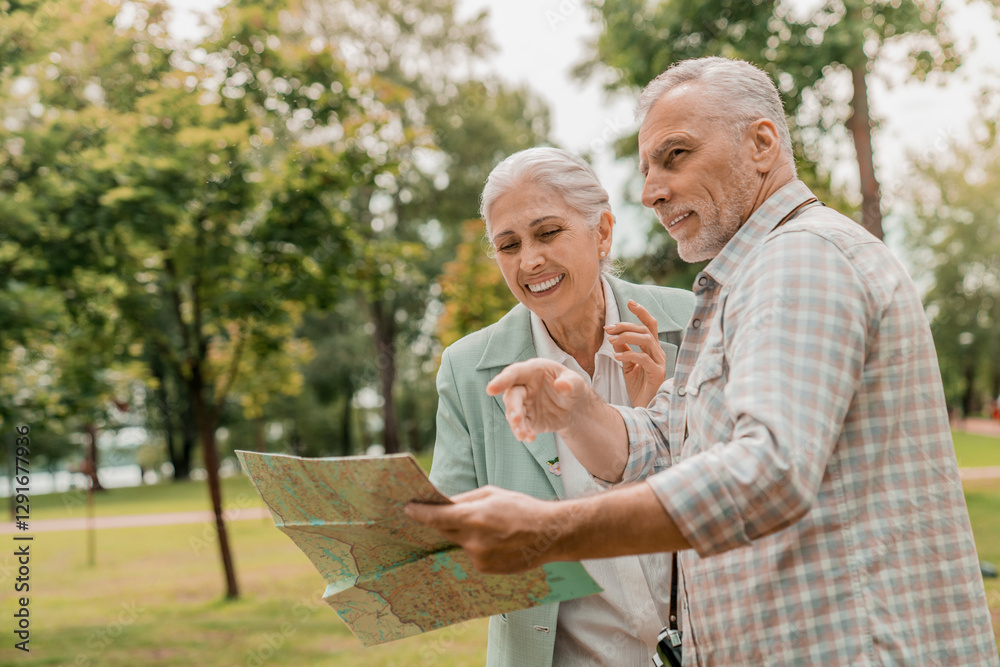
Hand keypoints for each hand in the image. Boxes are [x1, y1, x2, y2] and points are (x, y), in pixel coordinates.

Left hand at [406, 486, 562, 573]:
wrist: (548, 534)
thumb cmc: (521, 508)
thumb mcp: (492, 494)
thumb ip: (466, 500)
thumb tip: (444, 504)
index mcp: (473, 517)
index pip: (436, 517)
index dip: (419, 513)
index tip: (408, 509)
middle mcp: (473, 540)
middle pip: (445, 531)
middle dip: (442, 523)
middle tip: (440, 516)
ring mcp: (479, 558)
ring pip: (461, 544)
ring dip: (466, 535)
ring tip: (489, 528)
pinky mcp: (486, 569)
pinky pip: (473, 555)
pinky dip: (478, 547)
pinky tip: (496, 541)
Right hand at [486, 358, 591, 441]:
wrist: (573, 406)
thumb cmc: (572, 386)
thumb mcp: (576, 382)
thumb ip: (570, 383)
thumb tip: (561, 386)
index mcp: (532, 371)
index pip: (514, 373)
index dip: (501, 381)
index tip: (490, 390)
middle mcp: (523, 386)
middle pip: (512, 396)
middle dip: (513, 408)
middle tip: (516, 419)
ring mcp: (523, 403)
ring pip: (513, 413)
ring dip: (516, 424)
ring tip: (523, 435)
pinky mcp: (526, 419)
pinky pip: (521, 426)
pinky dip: (523, 432)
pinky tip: (530, 438)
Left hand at [606, 300, 665, 406]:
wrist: (646, 408)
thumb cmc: (638, 388)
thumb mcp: (627, 366)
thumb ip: (624, 351)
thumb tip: (614, 336)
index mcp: (653, 349)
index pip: (650, 325)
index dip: (642, 312)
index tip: (629, 301)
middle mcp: (659, 353)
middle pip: (646, 330)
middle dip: (626, 325)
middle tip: (608, 328)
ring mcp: (660, 362)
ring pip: (647, 340)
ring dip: (627, 337)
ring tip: (611, 340)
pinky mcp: (657, 373)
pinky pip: (643, 358)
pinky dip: (629, 354)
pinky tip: (617, 357)